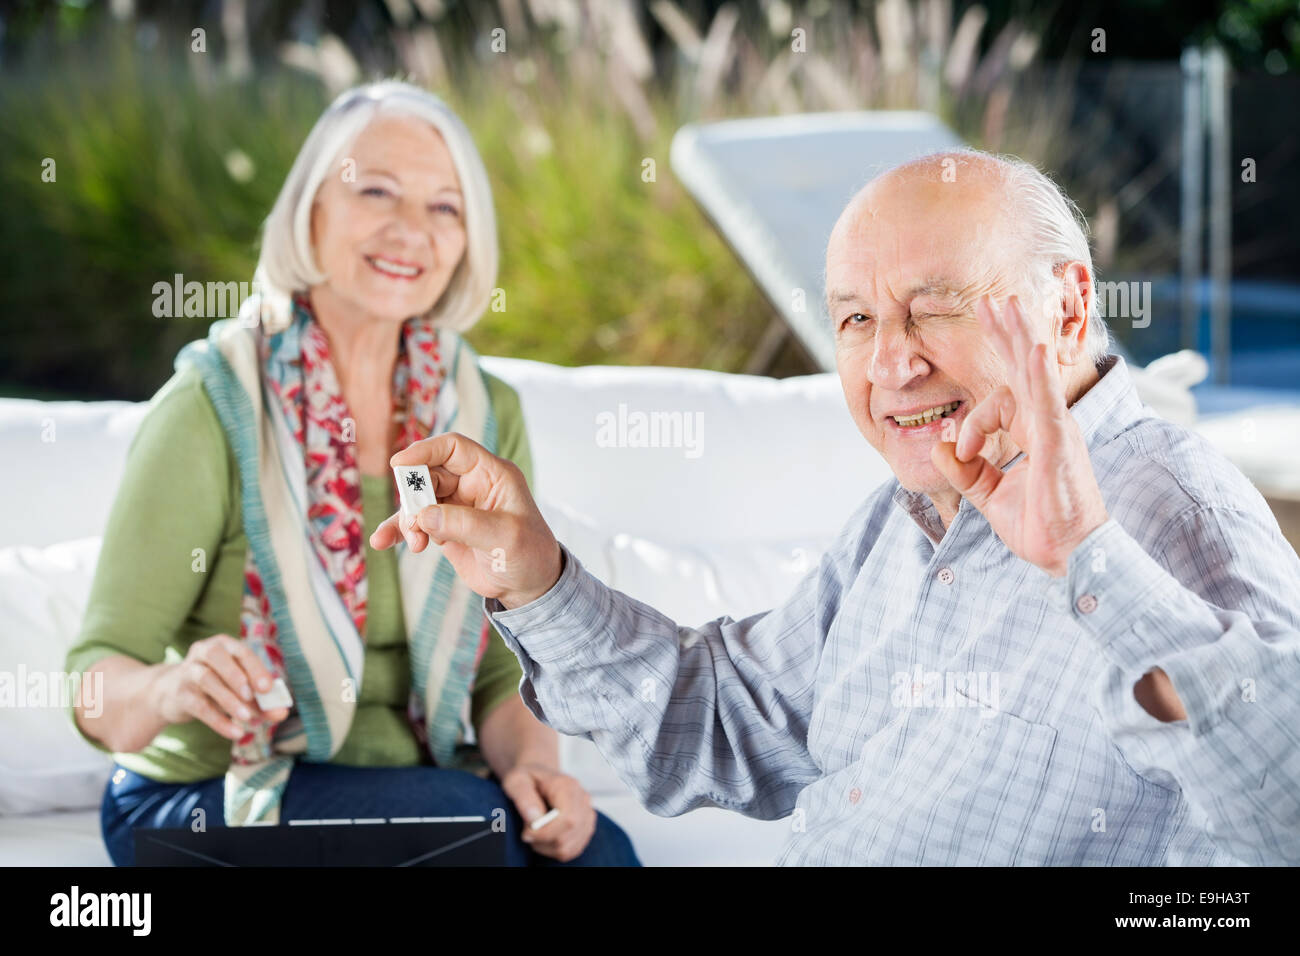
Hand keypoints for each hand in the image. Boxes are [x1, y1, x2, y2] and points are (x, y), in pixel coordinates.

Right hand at [153, 634, 289, 740]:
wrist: (172, 693)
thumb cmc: (216, 685)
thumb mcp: (239, 689)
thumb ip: (261, 700)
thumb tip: (281, 713)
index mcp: (223, 645)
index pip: (241, 651)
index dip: (255, 668)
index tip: (268, 688)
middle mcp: (203, 652)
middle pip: (217, 656)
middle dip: (236, 675)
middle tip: (252, 696)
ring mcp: (188, 672)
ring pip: (206, 679)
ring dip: (228, 699)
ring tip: (246, 717)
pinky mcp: (180, 694)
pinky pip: (199, 706)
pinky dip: (218, 721)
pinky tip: (235, 732)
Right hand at [369, 432, 562, 608]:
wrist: (529, 587)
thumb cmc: (529, 554)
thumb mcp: (505, 537)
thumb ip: (465, 524)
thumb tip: (423, 516)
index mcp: (492, 474)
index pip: (454, 448)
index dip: (426, 451)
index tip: (399, 464)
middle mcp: (471, 485)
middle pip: (429, 475)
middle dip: (414, 496)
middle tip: (414, 523)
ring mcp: (455, 507)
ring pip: (418, 501)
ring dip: (407, 520)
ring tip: (415, 543)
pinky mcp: (443, 529)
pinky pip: (415, 524)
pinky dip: (399, 531)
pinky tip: (382, 542)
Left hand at [500, 763, 596, 862]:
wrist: (538, 776)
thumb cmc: (526, 779)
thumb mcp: (516, 781)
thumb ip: (524, 797)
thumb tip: (535, 818)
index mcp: (566, 785)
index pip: (567, 818)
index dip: (546, 832)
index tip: (526, 832)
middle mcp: (582, 798)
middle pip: (569, 834)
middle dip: (543, 840)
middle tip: (527, 832)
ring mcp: (587, 813)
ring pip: (570, 846)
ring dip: (547, 846)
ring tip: (535, 833)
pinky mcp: (586, 826)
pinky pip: (572, 849)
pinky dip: (555, 850)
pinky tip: (545, 837)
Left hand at [930, 294, 1108, 576]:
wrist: (1068, 556)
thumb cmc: (1039, 526)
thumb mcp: (989, 495)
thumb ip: (964, 471)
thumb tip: (939, 447)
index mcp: (1034, 432)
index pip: (1001, 400)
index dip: (972, 420)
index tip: (960, 451)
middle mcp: (1047, 423)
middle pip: (1024, 367)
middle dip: (1005, 333)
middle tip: (990, 301)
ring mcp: (1056, 429)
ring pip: (1035, 373)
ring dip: (1020, 336)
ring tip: (1008, 304)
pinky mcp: (1059, 442)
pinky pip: (1048, 400)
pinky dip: (1040, 374)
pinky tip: (1035, 347)